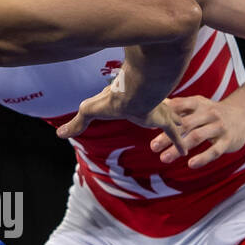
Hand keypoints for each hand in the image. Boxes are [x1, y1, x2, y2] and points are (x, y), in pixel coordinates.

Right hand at [56, 72, 191, 158]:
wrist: (131, 92)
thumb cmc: (111, 98)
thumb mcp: (89, 110)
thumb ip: (78, 123)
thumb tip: (59, 134)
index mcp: (130, 102)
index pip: (135, 104)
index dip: (136, 106)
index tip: (137, 109)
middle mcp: (145, 105)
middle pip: (155, 110)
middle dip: (163, 113)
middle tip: (168, 118)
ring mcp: (156, 112)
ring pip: (170, 119)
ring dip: (175, 124)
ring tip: (182, 129)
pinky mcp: (164, 120)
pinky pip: (174, 134)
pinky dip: (179, 143)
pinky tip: (186, 152)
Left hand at [147, 95, 244, 166]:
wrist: (244, 114)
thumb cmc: (213, 111)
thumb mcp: (198, 104)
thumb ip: (179, 106)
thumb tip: (157, 104)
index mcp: (200, 104)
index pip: (180, 106)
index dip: (166, 114)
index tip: (150, 123)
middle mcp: (209, 114)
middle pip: (186, 125)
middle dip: (168, 136)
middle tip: (153, 146)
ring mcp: (219, 127)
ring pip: (197, 138)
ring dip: (179, 148)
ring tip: (164, 158)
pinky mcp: (227, 141)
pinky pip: (214, 151)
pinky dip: (202, 158)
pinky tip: (190, 164)